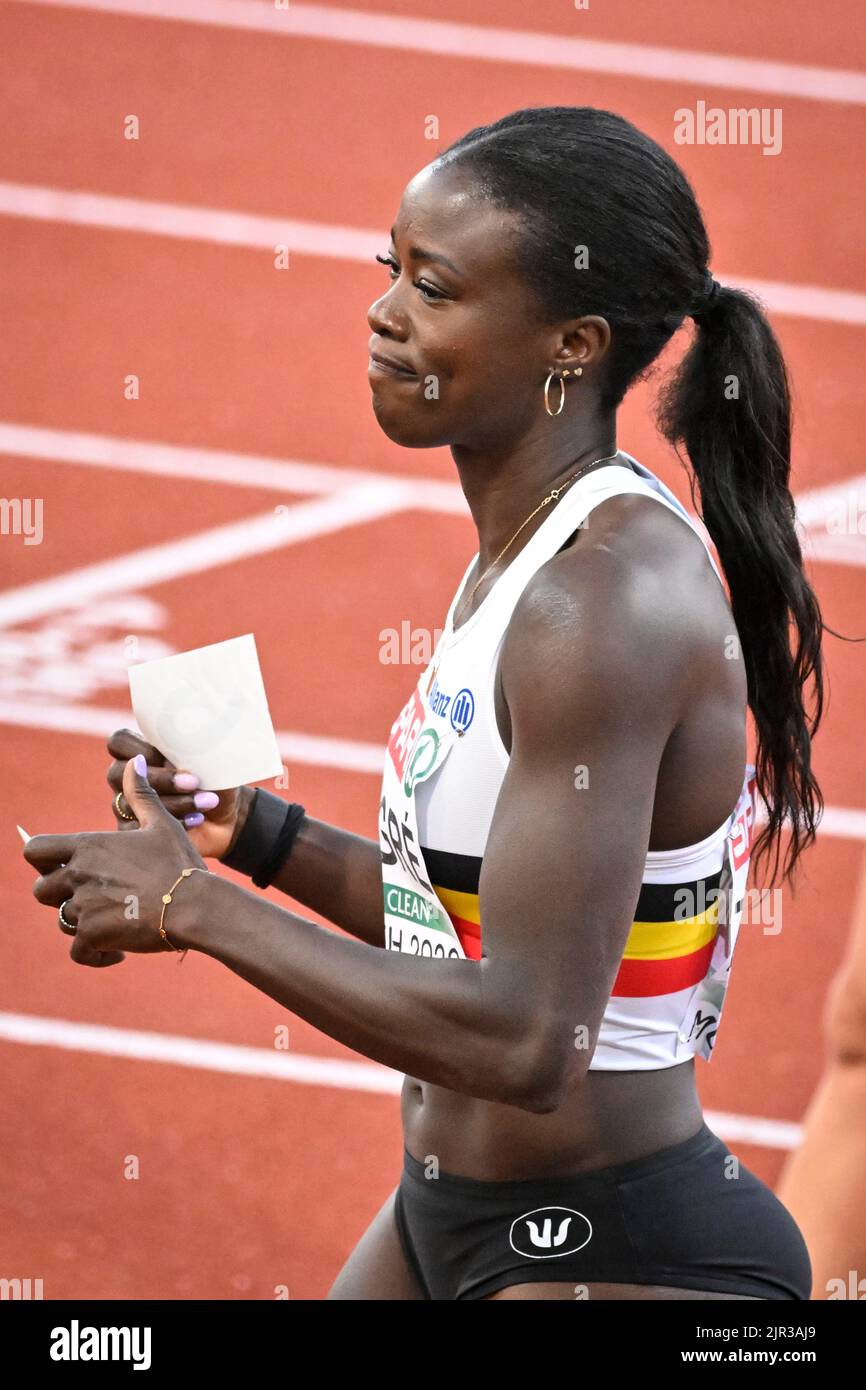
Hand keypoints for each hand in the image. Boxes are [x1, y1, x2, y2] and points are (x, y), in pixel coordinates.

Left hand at [25, 755, 208, 966]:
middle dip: (61, 897)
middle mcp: (79, 875)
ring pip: (61, 921)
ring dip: (81, 924)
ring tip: (110, 924)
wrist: (195, 905)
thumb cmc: (179, 863)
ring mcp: (83, 907)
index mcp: (89, 846)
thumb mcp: (161, 824)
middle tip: (92, 899)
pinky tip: (117, 952)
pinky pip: (79, 952)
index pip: (35, 850)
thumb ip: (141, 794)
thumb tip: (137, 761)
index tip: (62, 868)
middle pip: (41, 890)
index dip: (42, 861)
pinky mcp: (93, 935)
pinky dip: (95, 955)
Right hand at [106, 728, 249, 861]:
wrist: (229, 814)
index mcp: (141, 752)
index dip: (139, 748)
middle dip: (161, 779)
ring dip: (173, 802)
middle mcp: (129, 777)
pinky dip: (169, 823)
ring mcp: (128, 804)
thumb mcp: (209, 756)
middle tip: (194, 782)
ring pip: (130, 802)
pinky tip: (196, 820)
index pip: (118, 741)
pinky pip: (136, 829)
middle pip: (117, 773)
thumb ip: (189, 743)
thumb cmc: (217, 779)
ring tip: (206, 802)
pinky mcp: (135, 830)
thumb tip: (177, 743)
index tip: (170, 754)